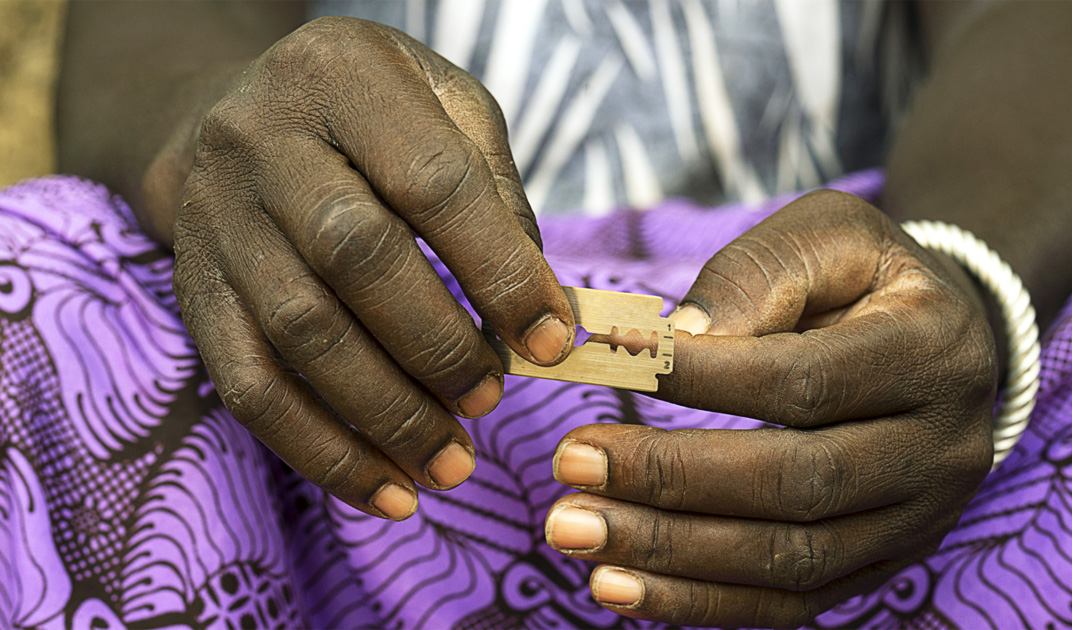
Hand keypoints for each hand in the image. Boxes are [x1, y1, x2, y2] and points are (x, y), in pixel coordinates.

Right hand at [170, 17, 575, 519]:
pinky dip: (322, 452)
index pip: (432, 181)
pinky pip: (249, 386)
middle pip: (354, 255)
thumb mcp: (444, 108)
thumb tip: (546, 311)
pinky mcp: (195, 291)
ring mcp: (218, 219)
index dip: (499, 269)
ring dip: (386, 414)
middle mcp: (264, 141)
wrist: (237, 115)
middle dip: (437, 344)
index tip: (552, 339)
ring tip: (451, 463)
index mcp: (344, 76)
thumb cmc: (371, 117)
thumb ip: (497, 194)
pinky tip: (386, 491)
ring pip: (300, 332)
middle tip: (493, 400)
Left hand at [544, 190, 995, 626]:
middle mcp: (941, 447)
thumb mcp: (826, 235)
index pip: (803, 379)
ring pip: (790, 558)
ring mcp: (920, 519)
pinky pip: (793, 602)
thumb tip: (677, 339)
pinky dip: (701, 601)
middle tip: (569, 463)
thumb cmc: (866, 277)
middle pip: (797, 482)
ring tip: (574, 530)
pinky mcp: (886, 564)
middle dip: (671, 478)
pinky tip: (619, 587)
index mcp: (931, 350)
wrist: (946, 344)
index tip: (604, 358)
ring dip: (671, 553)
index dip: (700, 377)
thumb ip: (755, 276)